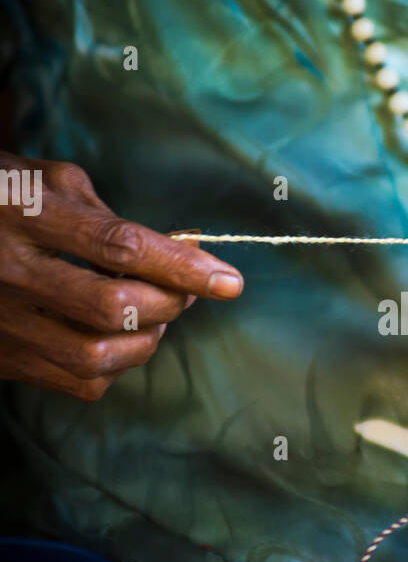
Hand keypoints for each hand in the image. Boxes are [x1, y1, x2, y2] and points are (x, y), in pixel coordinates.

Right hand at [0, 152, 243, 399]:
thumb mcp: (43, 179)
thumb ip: (105, 213)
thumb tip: (179, 248)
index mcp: (23, 211)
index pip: (119, 245)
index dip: (182, 266)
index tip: (230, 280)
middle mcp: (9, 269)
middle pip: (114, 308)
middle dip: (169, 303)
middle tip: (183, 290)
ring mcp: (1, 320)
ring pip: (98, 356)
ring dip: (148, 340)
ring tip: (154, 315)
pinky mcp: (1, 357)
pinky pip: (78, 382)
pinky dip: (116, 366)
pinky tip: (117, 339)